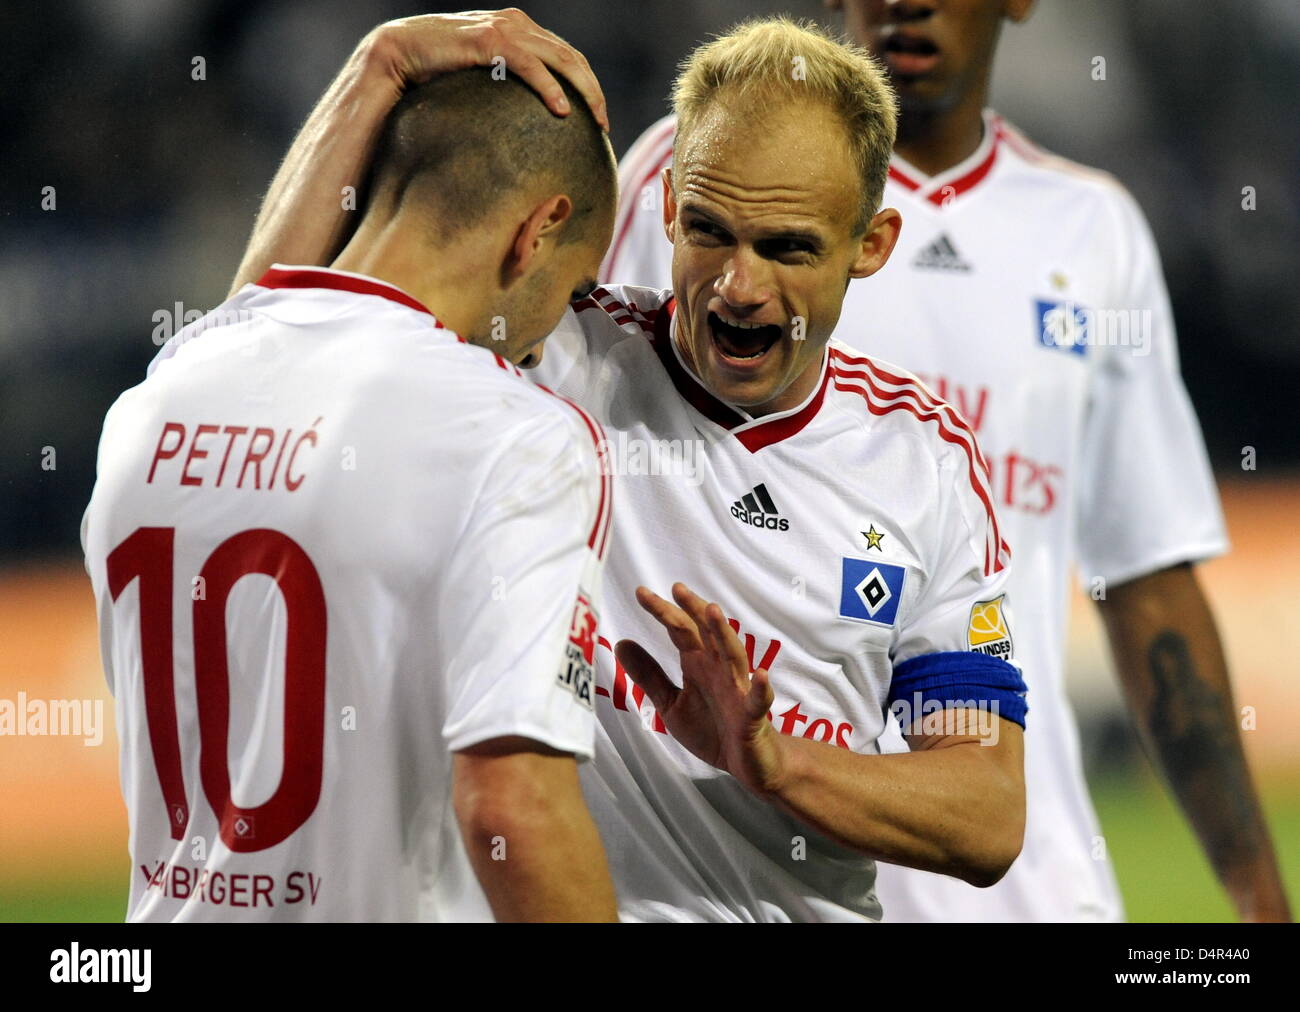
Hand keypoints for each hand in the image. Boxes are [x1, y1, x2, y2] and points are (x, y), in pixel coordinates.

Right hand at [362, 9, 607, 128]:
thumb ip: (506, 87)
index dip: (587, 85)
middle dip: (594, 91)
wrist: (399, 52)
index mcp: (521, 30)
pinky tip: (562, 111)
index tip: (598, 118)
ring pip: (561, 59)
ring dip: (584, 90)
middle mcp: (518, 24)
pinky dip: (549, 87)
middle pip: (573, 58)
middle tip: (605, 125)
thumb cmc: (436, 71)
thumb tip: (521, 125)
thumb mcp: (481, 78)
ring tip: (596, 120)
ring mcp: (506, 28)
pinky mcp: (491, 40)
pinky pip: (530, 65)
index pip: (567, 56)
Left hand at [615, 583, 784, 795]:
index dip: (663, 611)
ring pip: (732, 656)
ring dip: (724, 634)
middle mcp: (718, 670)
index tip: (641, 592)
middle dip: (692, 610)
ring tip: (713, 612)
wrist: (747, 762)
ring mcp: (738, 690)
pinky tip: (760, 675)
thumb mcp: (671, 703)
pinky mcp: (753, 716)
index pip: (680, 630)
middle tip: (676, 588)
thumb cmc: (712, 728)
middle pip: (705, 634)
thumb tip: (621, 643)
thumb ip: (649, 675)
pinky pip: (758, 701)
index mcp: (698, 664)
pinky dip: (761, 688)